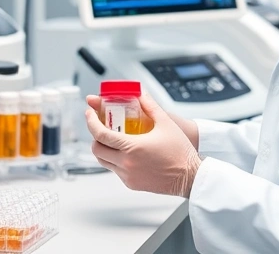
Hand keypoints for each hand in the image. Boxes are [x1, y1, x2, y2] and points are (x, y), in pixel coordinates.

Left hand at [85, 93, 201, 197]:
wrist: (189, 177)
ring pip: (103, 162)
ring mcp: (127, 176)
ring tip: (112, 139)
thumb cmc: (180, 152)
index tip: (89, 114)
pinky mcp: (131, 184)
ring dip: (103, 149)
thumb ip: (150, 106)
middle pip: (97, 149)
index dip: (91, 122)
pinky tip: (125, 152)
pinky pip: (115, 170)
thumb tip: (140, 94)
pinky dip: (114, 160)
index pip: (101, 134)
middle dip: (95, 136)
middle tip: (100, 127)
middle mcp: (126, 163)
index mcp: (132, 147)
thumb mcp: (165, 123)